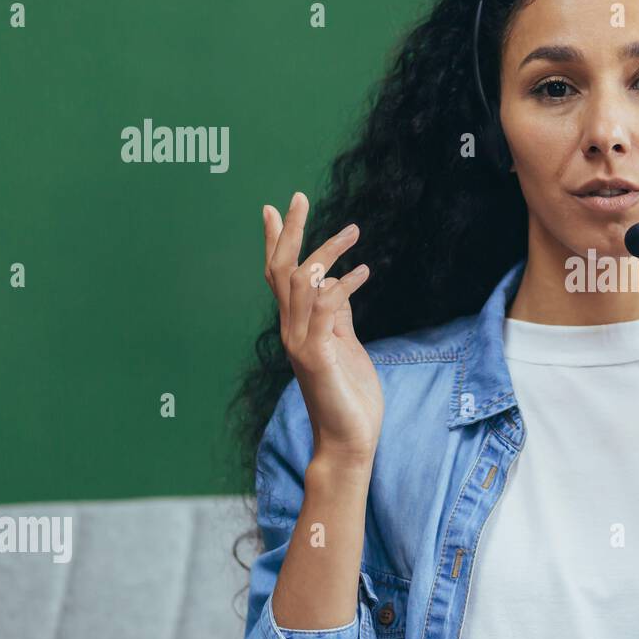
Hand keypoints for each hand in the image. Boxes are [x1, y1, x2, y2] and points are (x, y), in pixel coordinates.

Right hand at [263, 191, 383, 467]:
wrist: (348, 441)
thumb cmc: (348, 396)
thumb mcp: (346, 345)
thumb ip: (338, 315)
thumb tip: (336, 282)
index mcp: (297, 327)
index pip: (280, 276)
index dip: (276, 241)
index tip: (276, 208)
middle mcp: (291, 331)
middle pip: (281, 271)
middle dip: (289, 232)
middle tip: (298, 197)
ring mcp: (300, 343)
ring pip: (301, 284)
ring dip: (326, 252)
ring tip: (353, 231)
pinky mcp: (317, 356)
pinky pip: (326, 309)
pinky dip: (343, 286)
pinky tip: (363, 271)